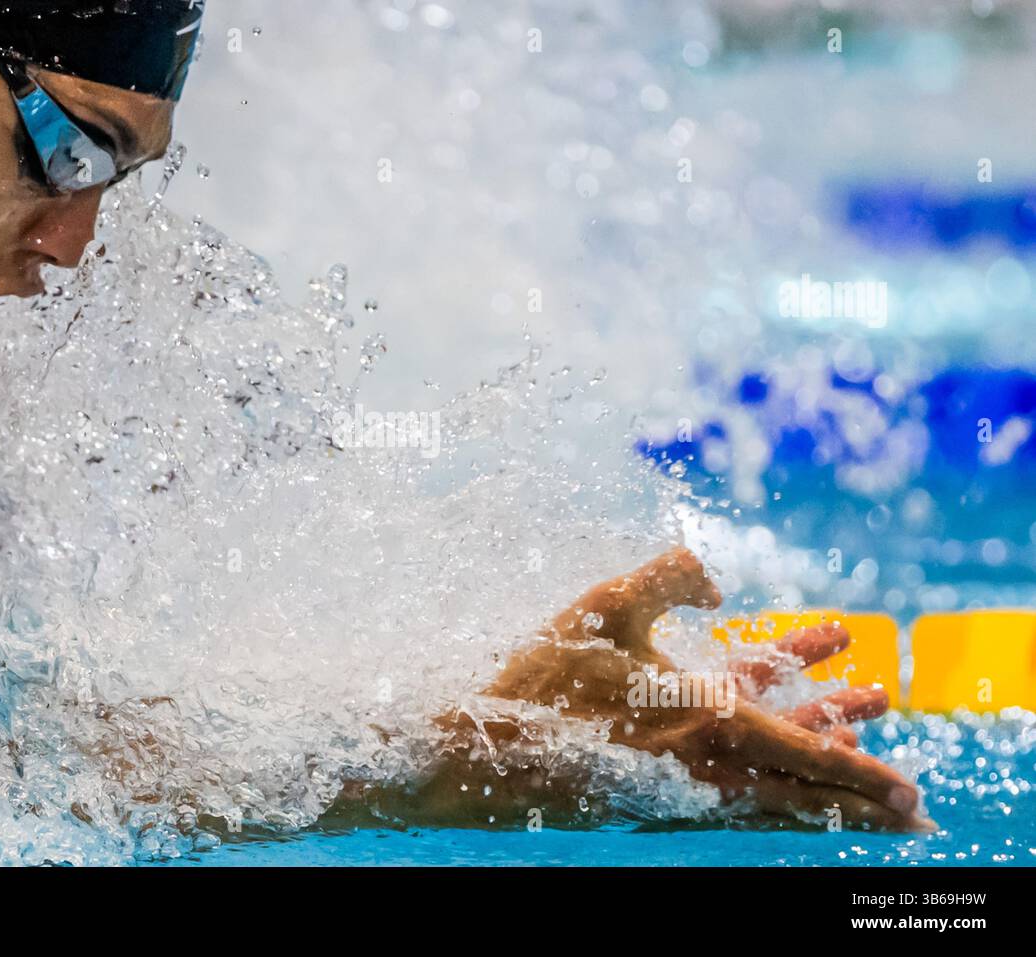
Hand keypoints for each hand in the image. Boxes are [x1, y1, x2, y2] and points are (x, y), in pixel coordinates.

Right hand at [446, 547, 933, 831]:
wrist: (488, 754)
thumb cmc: (546, 681)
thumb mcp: (607, 606)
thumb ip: (670, 574)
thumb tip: (718, 581)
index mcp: (706, 724)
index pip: (808, 757)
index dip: (863, 775)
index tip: (910, 795)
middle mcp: (707, 764)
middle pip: (803, 787)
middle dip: (860, 787)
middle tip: (912, 803)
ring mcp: (684, 781)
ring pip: (772, 781)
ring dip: (820, 761)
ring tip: (862, 721)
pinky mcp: (658, 783)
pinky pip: (732, 780)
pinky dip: (767, 765)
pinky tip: (771, 729)